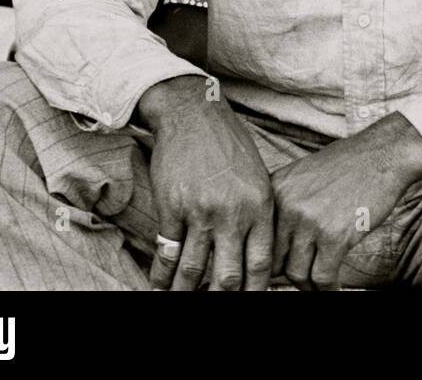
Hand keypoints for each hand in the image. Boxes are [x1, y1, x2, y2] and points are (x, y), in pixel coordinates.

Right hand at [137, 76, 273, 290]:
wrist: (194, 115)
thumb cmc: (230, 147)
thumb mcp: (259, 178)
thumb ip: (260, 217)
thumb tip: (260, 258)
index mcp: (260, 206)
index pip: (262, 265)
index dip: (256, 292)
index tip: (250, 301)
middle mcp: (232, 213)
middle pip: (228, 277)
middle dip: (222, 300)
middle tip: (217, 306)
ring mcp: (200, 211)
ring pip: (193, 271)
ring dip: (186, 295)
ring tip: (182, 304)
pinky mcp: (172, 207)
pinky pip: (166, 253)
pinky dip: (161, 277)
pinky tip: (160, 288)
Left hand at [270, 113, 421, 289]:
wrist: (383, 154)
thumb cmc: (348, 165)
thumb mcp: (303, 175)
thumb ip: (284, 205)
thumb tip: (276, 244)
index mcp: (275, 190)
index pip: (260, 239)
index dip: (271, 259)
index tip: (279, 270)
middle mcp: (286, 206)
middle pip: (275, 260)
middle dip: (289, 273)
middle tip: (302, 279)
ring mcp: (310, 222)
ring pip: (297, 274)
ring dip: (310, 286)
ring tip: (319, 286)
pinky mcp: (335, 236)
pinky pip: (323, 277)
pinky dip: (328, 289)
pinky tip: (334, 288)